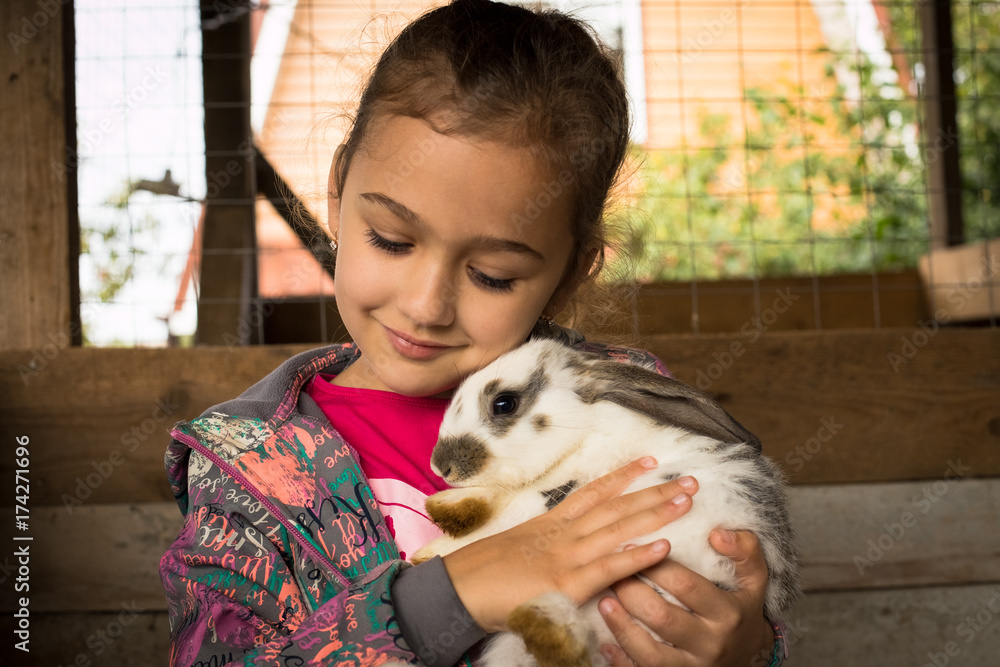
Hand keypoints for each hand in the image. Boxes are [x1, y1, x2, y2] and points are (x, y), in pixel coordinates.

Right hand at [442, 457, 697, 632]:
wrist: (457, 589)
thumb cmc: (482, 574)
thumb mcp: (518, 550)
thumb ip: (545, 545)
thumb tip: (562, 543)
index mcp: (552, 524)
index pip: (594, 493)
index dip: (623, 477)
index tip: (649, 461)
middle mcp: (564, 534)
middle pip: (617, 506)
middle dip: (654, 491)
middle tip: (690, 478)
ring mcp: (568, 556)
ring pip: (620, 528)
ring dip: (656, 512)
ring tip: (686, 499)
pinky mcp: (567, 583)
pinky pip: (609, 567)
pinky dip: (638, 555)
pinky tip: (665, 547)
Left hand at [599, 529, 774, 666]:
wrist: (749, 654)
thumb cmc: (742, 607)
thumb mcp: (754, 578)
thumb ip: (744, 550)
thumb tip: (717, 533)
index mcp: (727, 613)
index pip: (686, 586)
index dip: (656, 565)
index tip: (632, 546)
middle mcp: (710, 643)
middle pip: (663, 618)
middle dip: (632, 593)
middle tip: (612, 572)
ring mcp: (692, 666)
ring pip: (650, 653)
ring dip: (622, 627)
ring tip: (604, 602)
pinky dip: (621, 660)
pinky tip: (604, 641)